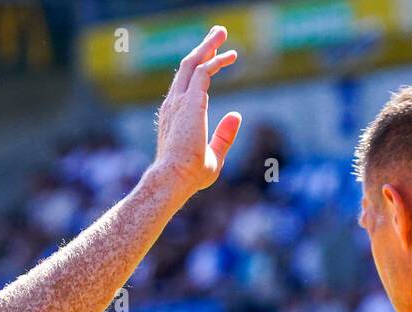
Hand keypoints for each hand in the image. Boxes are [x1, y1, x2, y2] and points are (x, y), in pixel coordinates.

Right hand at [152, 25, 242, 197]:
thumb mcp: (213, 155)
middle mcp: (174, 103)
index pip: (186, 84)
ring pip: (192, 63)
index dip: (202, 68)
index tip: (216, 58)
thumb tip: (237, 115)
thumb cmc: (190, 174)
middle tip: (216, 34)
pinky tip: (230, 56)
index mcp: (175, 115)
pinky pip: (203, 73)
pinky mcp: (190, 102)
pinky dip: (215, 61)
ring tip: (221, 32)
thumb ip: (224, 135)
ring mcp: (180, 101)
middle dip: (203, 48)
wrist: (174, 178)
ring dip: (208, 46)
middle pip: (186, 66)